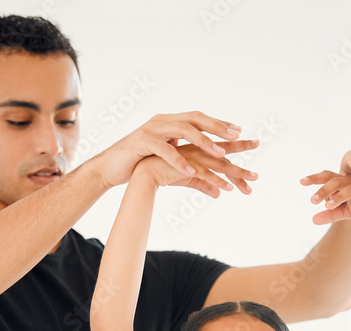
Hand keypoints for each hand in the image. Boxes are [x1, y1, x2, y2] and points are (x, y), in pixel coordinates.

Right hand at [95, 111, 250, 189]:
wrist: (111, 167)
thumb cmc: (140, 165)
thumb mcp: (172, 169)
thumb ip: (195, 175)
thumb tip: (219, 190)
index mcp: (171, 123)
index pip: (200, 120)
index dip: (219, 125)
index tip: (239, 132)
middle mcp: (164, 122)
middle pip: (196, 120)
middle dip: (217, 128)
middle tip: (237, 137)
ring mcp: (152, 130)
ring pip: (183, 131)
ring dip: (203, 142)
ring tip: (220, 154)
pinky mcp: (142, 142)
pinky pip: (164, 150)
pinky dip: (178, 161)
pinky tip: (191, 172)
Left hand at [300, 149, 350, 224]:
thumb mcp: (346, 211)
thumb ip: (331, 214)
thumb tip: (313, 220)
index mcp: (344, 181)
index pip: (327, 176)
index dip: (315, 178)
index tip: (301, 182)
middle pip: (336, 181)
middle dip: (324, 190)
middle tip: (312, 201)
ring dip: (340, 196)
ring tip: (328, 205)